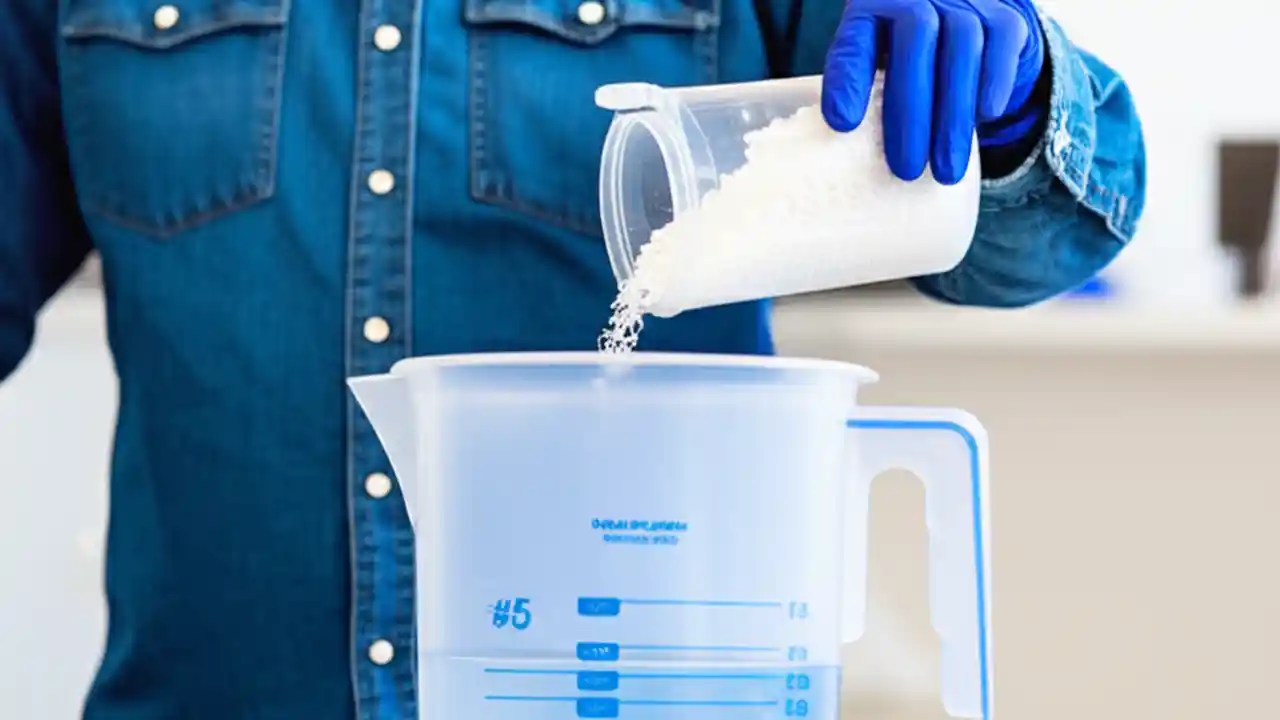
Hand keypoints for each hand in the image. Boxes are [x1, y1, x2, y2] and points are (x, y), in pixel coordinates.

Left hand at [821, 0, 1045, 184]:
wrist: (972, 15)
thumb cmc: (908, 53)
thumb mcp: (877, 60)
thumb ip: (864, 88)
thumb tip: (851, 150)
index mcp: (872, 8)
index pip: (855, 40)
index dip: (848, 80)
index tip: (842, 124)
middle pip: (914, 45)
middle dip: (909, 113)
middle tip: (905, 169)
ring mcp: (964, 1)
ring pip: (961, 49)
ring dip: (952, 116)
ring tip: (944, 170)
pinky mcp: (1004, 14)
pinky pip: (1001, 44)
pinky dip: (993, 82)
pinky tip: (985, 118)